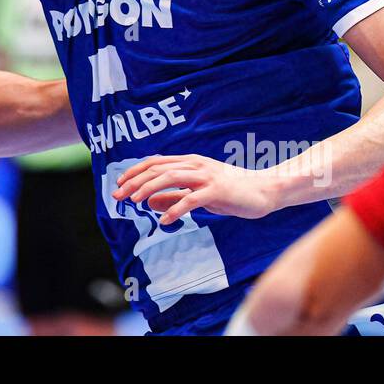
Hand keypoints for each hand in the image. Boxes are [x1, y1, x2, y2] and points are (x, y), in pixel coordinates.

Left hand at [111, 154, 281, 222]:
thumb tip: (149, 203)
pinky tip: (165, 221)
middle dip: (135, 181)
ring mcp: (207, 176)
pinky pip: (192, 199)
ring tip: (136, 202)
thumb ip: (174, 196)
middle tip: (119, 196)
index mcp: (190, 162)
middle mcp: (195, 165)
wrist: (264, 191)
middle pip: (158, 169)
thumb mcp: (197, 193)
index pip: (155, 162)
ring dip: (150, 189)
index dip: (135, 171)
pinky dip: (176, 209)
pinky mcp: (218, 190)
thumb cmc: (230, 192)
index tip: (119, 184)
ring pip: (171, 177)